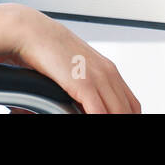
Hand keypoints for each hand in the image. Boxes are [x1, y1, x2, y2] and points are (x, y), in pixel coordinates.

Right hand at [0, 6, 140, 113]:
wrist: (32, 32)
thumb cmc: (48, 50)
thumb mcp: (75, 69)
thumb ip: (85, 85)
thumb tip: (84, 102)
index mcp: (108, 70)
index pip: (132, 104)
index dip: (127, 116)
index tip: (118, 120)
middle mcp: (108, 73)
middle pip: (129, 110)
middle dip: (122, 120)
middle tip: (112, 127)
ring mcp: (98, 77)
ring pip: (119, 112)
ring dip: (112, 120)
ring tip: (102, 132)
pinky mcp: (84, 83)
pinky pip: (100, 113)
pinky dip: (98, 120)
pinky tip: (87, 122)